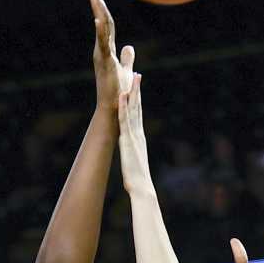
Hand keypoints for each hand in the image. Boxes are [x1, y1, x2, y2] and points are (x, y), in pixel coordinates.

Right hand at [88, 0, 126, 112]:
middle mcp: (102, 50)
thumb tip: (129, 48)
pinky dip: (100, 32)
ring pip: (101, 29)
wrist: (114, 109)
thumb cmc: (119, 92)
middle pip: (102, 22)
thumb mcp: (126, 70)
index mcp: (107, 50)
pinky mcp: (104, 63)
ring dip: (97, 11)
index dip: (103, 9)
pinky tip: (98, 19)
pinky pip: (102, 44)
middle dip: (96, 3)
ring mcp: (102, 56)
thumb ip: (127, 58)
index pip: (106, 24)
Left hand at [116, 59, 149, 194]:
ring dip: (133, 93)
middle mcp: (138, 133)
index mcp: (139, 138)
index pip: (138, 115)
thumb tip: (131, 153)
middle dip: (137, 91)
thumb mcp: (134, 162)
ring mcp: (133, 135)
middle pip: (138, 108)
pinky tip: (122, 95)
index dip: (138, 101)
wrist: (141, 187)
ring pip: (133, 110)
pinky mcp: (128, 139)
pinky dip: (124, 106)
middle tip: (137, 75)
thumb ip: (132, 154)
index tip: (137, 89)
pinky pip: (125, 119)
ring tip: (133, 77)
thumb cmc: (137, 179)